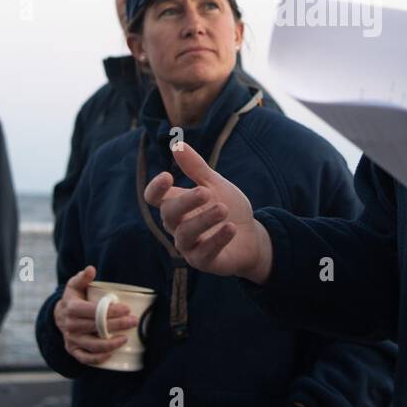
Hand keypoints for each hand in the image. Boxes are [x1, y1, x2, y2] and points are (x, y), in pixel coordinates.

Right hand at [53, 266, 138, 365]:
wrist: (59, 316)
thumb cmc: (73, 298)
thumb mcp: (74, 285)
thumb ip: (83, 277)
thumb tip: (91, 269)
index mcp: (72, 308)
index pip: (94, 311)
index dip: (111, 311)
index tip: (127, 309)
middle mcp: (70, 326)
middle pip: (96, 327)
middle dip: (117, 325)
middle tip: (134, 321)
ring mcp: (71, 340)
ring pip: (92, 345)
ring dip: (110, 344)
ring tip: (126, 338)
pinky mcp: (73, 350)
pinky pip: (85, 358)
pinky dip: (98, 359)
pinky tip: (111, 354)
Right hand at [144, 141, 272, 283]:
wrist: (251, 236)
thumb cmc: (227, 208)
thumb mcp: (214, 184)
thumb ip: (196, 168)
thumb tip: (178, 144)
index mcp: (177, 205)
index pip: (155, 198)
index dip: (156, 189)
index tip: (167, 176)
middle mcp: (178, 226)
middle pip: (169, 215)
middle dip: (186, 202)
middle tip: (206, 192)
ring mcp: (189, 246)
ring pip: (185, 235)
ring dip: (203, 220)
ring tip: (223, 209)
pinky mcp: (204, 262)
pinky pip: (204, 253)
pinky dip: (217, 240)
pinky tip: (230, 228)